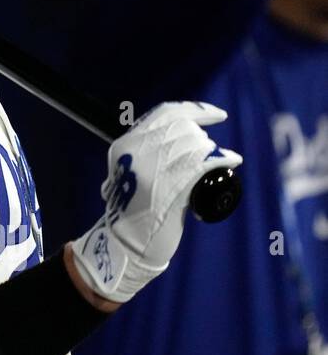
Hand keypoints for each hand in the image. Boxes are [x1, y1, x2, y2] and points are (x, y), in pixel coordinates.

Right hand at [71, 101, 242, 304]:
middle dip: (203, 139)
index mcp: (124, 146)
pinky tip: (232, 159)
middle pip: (183, 129)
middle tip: (213, 154)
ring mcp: (152, 169)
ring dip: (213, 151)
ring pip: (195, 145)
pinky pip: (204, 163)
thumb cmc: (135, 211)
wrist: (127, 244)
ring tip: (221, 161)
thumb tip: (180, 135)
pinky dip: (222, 158)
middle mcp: (135, 153)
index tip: (218, 115)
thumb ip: (146, 154)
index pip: (164, 114)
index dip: (195, 110)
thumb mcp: (130, 174)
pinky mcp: (171, 187)